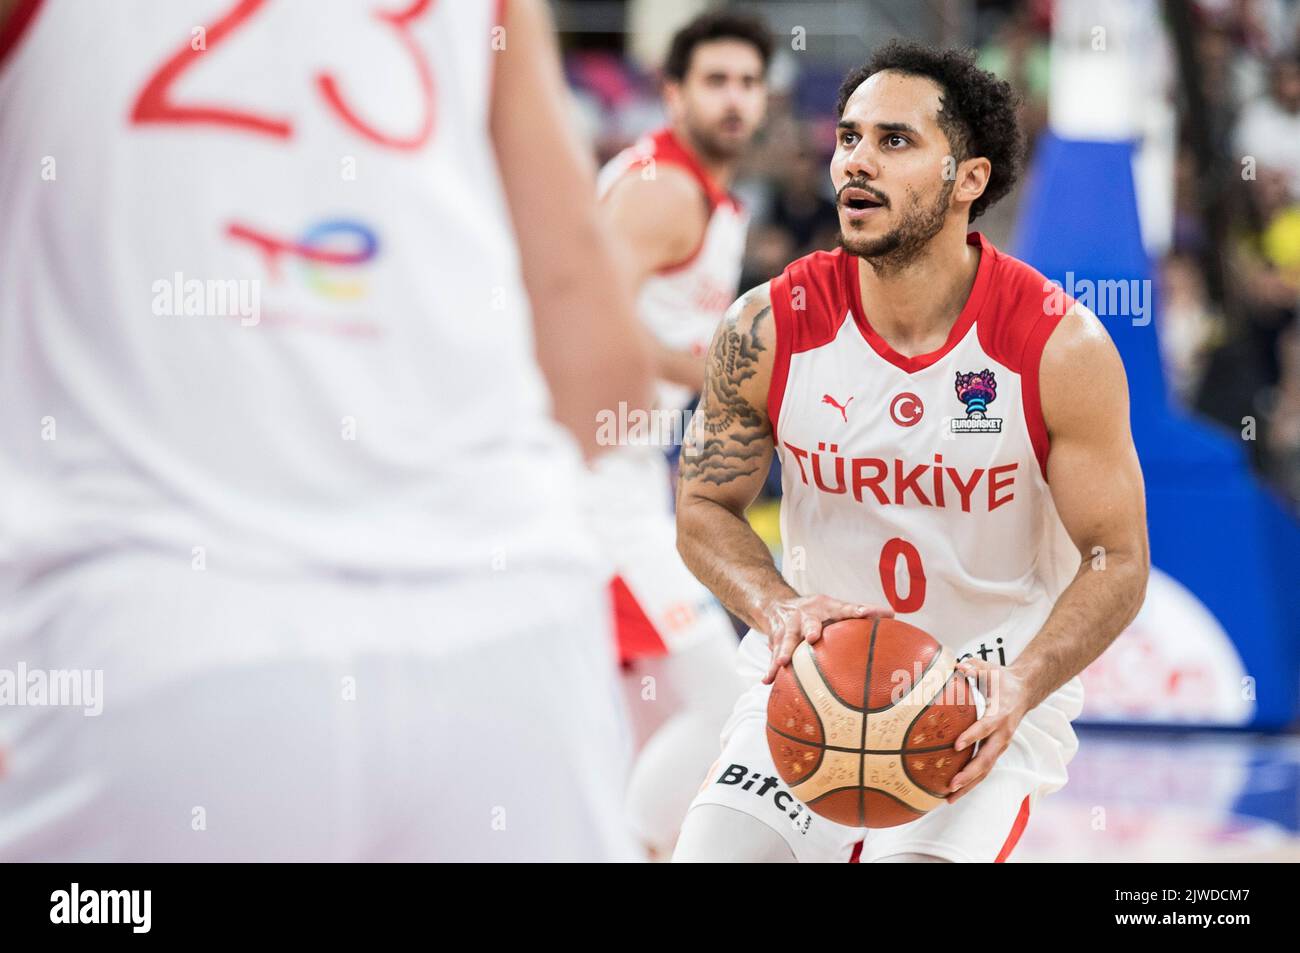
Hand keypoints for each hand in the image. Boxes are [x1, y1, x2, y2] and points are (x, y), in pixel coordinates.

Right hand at [759, 594, 892, 684]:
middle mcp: (805, 615)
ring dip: (783, 651)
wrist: (776, 604)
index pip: (845, 609)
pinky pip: (773, 655)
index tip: (868, 614)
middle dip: (809, 629)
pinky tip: (768, 681)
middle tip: (812, 637)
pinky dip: (770, 669)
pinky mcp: (775, 639)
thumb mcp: (834, 607)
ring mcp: (788, 627)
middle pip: (808, 623)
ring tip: (781, 663)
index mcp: (825, 607)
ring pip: (786, 640)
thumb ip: (859, 612)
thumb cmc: (817, 611)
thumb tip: (892, 615)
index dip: (857, 611)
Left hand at [946, 657, 1032, 802]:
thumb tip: (959, 666)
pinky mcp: (996, 751)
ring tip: (948, 798)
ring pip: (986, 770)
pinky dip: (970, 783)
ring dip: (968, 785)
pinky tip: (953, 793)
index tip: (956, 745)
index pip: (986, 727)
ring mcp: (1000, 745)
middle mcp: (1002, 734)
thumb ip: (974, 667)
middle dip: (969, 773)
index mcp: (1000, 714)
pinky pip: (984, 770)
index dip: (972, 736)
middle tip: (950, 784)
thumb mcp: (989, 669)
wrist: (1024, 691)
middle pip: (986, 758)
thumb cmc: (1001, 679)